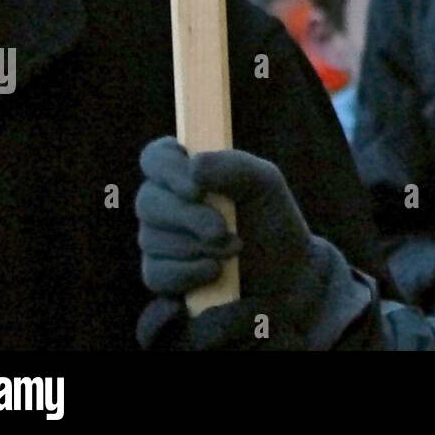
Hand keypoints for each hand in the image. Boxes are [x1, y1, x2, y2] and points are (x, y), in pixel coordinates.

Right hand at [135, 137, 369, 348]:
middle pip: (148, 201)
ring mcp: (159, 240)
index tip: (196, 189)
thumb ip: (233, 166)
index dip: (167, 170)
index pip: (154, 158)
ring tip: (234, 249)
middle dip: (189, 217)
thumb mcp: (264, 183)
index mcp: (186, 171)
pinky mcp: (161, 276)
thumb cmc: (272, 218)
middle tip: (222, 230)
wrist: (285, 273)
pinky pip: (155, 274)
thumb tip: (193, 165)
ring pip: (151, 239)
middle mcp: (166, 203)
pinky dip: (188, 273)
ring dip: (196, 247)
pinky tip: (215, 272)